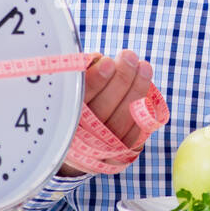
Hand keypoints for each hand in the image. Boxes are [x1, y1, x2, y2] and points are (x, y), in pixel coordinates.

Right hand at [56, 49, 155, 177]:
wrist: (79, 146)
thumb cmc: (76, 105)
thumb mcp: (69, 90)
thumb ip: (80, 77)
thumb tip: (97, 60)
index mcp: (63, 120)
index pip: (80, 101)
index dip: (95, 81)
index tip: (107, 61)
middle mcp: (80, 138)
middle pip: (104, 110)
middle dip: (121, 80)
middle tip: (129, 56)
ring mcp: (100, 148)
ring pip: (122, 120)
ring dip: (136, 90)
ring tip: (143, 67)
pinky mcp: (119, 153)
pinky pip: (134, 132)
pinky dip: (141, 108)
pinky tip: (146, 86)